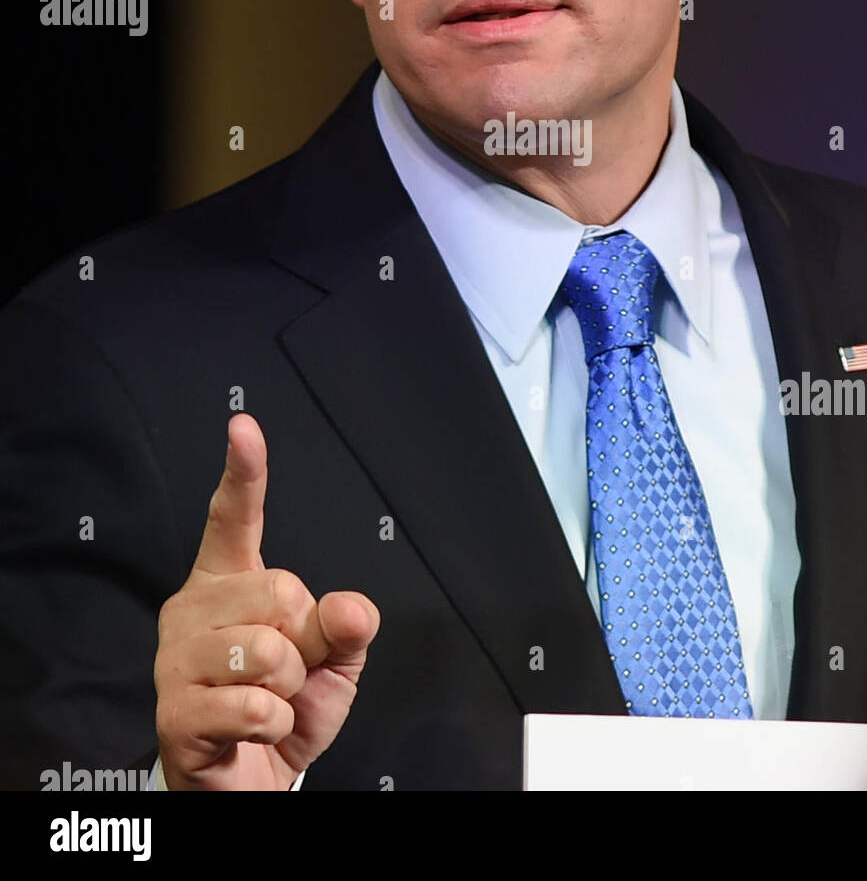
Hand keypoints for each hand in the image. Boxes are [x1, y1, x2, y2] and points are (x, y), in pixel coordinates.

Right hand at [154, 412, 378, 788]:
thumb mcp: (333, 662)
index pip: (233, 518)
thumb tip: (349, 607)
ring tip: (267, 702)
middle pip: (280, 592)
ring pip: (268, 652)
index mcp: (229, 583)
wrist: (253, 783)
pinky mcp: (174, 712)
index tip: (243, 427)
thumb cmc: (287, 710)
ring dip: (289, 688)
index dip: (243, 472)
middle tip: (286, 673)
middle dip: (304, 642)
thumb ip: (346, 625)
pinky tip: (252, 731)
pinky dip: (273, 724)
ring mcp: (175, 660)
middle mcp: (192, 610)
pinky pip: (255, 704)